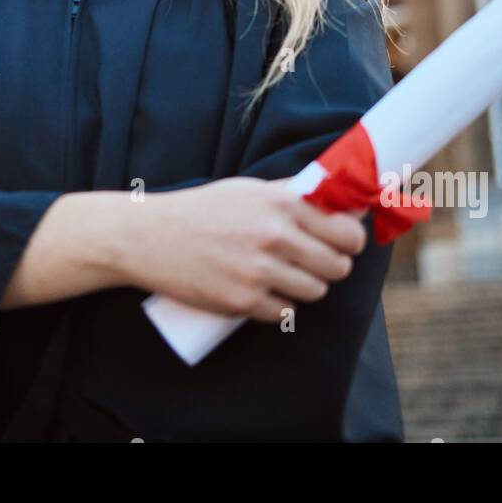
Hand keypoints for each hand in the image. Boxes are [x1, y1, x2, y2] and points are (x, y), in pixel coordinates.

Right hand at [122, 175, 366, 323]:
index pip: (346, 232)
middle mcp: (274, 237)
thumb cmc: (202, 210)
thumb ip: (292, 194)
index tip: (344, 244)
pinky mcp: (243, 301)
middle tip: (315, 263)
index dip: (351, 241)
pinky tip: (266, 293)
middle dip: (331, 267)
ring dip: (306, 287)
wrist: (150, 237)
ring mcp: (259, 271)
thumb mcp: (248, 190)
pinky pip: (285, 312)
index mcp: (281, 204)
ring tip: (287, 277)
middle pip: (337, 267)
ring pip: (315, 291)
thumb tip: (339, 200)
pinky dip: (280, 306)